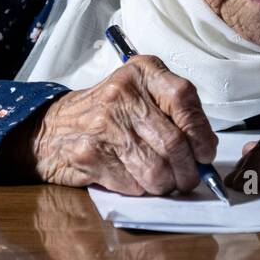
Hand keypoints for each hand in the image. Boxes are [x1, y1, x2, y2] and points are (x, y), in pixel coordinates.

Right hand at [32, 56, 217, 194]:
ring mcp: (104, 123)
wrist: (53, 127)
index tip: (205, 153)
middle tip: (188, 178)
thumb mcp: (141, 93)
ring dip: (167, 184)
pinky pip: (132, 184)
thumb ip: (174, 112)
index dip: (201, 132)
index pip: (183, 99)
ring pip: (156, 169)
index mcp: (142, 71)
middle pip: (173, 142)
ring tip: (165, 182)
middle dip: (188, 170)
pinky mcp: (90, 154)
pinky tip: (134, 179)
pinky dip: (141, 189)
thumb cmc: (108, 112)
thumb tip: (205, 149)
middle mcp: (122, 92)